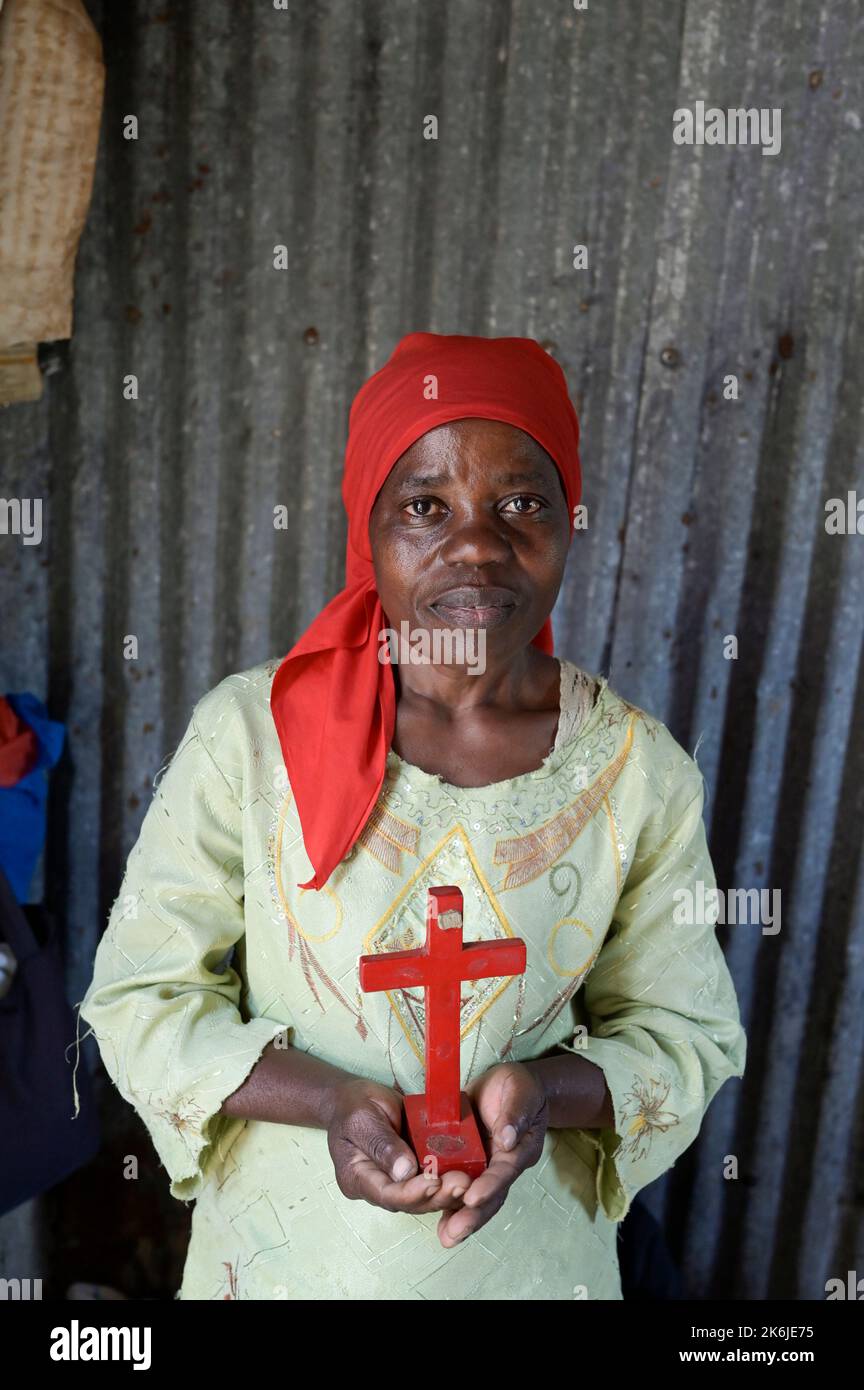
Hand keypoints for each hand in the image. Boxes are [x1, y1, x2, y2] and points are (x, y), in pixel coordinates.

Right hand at [326, 1078, 470, 1215]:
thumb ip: (382, 1144)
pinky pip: (430, 1181)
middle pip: (408, 1201)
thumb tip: (405, 1171)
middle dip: (437, 1196)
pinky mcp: (410, 1172)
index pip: (386, 1193)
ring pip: (423, 1197)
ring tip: (468, 1182)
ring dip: (446, 1192)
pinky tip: (468, 1175)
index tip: (434, 1181)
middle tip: (462, 1184)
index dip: (412, 1192)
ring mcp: (394, 1182)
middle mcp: (377, 1187)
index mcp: (357, 1178)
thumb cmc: (352, 1106)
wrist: (353, 1098)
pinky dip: (447, 1181)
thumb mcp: (362, 1119)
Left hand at [436, 1062, 548, 1248]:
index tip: (473, 1197)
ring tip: (445, 1237)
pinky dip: (446, 1201)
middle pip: (491, 1196)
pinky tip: (435, 1219)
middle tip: (454, 1233)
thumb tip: (507, 1139)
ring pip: (474, 1197)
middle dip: (473, 1216)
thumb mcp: (521, 1092)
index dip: (490, 1185)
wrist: (507, 1085)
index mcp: (521, 1149)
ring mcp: (485, 1166)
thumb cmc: (519, 1088)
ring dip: (459, 1217)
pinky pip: (457, 1184)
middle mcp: (503, 1165)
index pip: (505, 1170)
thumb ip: (515, 1113)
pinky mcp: (467, 1162)